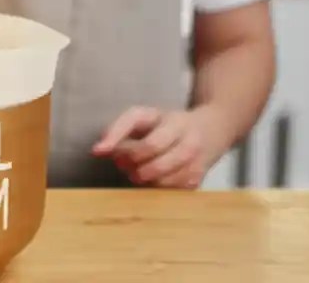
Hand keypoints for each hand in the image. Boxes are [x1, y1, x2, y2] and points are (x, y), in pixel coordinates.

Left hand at [92, 106, 225, 188]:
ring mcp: (195, 160)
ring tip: (137, 169)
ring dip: (140, 176)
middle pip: (150, 149)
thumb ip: (120, 129)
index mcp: (171, 119)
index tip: (97, 150)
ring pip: (158, 175)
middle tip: (122, 163)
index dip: (115, 135)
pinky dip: (154, 186)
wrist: (212, 132)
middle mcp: (187, 137)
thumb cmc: (168, 125)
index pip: (138, 121)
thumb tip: (97, 151)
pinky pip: (167, 189)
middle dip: (129, 159)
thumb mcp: (147, 117)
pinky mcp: (197, 180)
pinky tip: (153, 177)